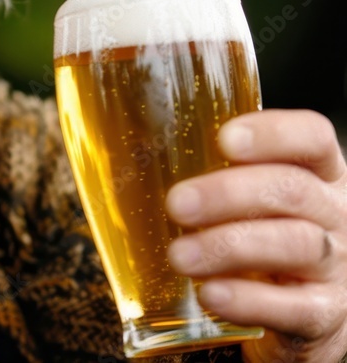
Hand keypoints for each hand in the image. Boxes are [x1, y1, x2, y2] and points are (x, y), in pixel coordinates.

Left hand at [165, 109, 346, 362]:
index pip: (311, 138)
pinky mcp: (324, 315)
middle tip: (176, 203)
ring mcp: (335, 266)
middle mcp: (334, 214)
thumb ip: (212, 170)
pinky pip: (295, 308)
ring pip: (295, 244)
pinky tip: (211, 294)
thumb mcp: (251, 197)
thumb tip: (124, 151)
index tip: (224, 139)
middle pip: (293, 190)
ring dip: (229, 246)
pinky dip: (249, 300)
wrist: (302, 309)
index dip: (274, 134)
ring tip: (179, 255)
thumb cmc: (263, 234)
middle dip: (229, 193)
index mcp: (318, 173)